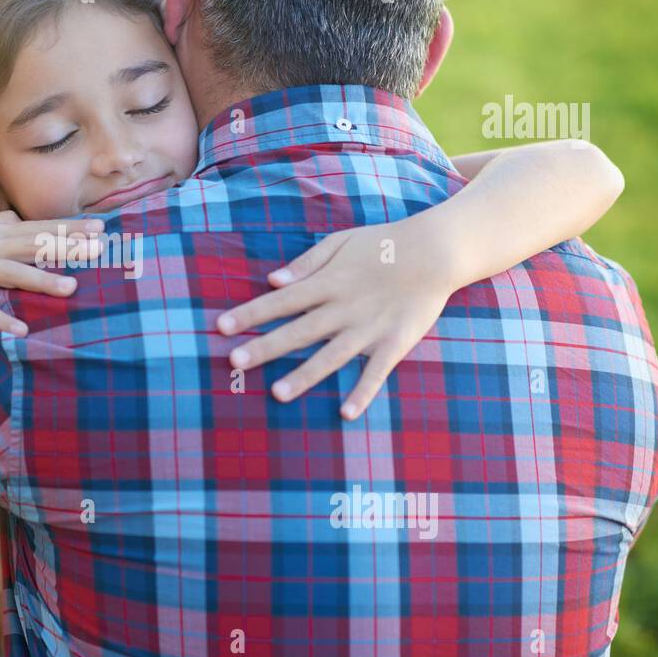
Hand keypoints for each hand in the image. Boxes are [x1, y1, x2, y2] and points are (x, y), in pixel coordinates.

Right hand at [0, 211, 103, 334]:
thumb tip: (16, 216)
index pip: (37, 228)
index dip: (68, 228)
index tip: (100, 229)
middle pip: (32, 244)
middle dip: (67, 246)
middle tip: (100, 249)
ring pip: (10, 272)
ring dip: (41, 280)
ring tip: (71, 287)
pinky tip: (21, 329)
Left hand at [215, 223, 456, 418]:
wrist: (436, 251)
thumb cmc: (383, 245)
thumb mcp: (341, 242)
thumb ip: (306, 264)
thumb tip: (272, 280)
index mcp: (328, 282)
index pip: (281, 301)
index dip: (250, 314)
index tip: (221, 327)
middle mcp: (344, 307)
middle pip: (298, 331)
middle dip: (265, 347)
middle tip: (234, 362)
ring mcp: (369, 328)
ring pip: (331, 356)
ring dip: (304, 375)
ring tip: (277, 394)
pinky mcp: (395, 343)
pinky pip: (376, 373)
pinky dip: (363, 392)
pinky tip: (346, 413)